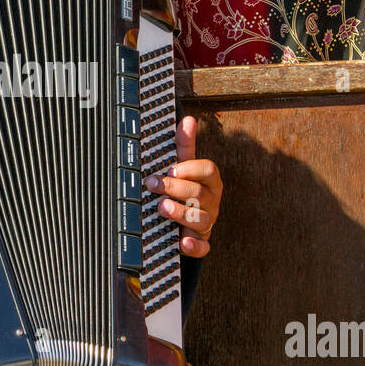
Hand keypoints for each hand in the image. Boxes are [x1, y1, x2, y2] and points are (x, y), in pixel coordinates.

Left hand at [145, 115, 220, 259]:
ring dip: (180, 213)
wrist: (181, 220)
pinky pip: (203, 246)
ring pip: (200, 218)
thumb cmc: (182, 189)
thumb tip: (187, 119)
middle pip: (199, 193)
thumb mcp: (182, 167)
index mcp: (210, 181)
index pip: (209, 170)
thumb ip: (184, 146)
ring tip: (161, 208)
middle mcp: (212, 201)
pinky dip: (194, 246)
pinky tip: (182, 241)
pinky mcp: (201, 242)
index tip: (170, 169)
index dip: (189, 169)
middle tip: (152, 185)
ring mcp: (208, 222)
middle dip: (175, 188)